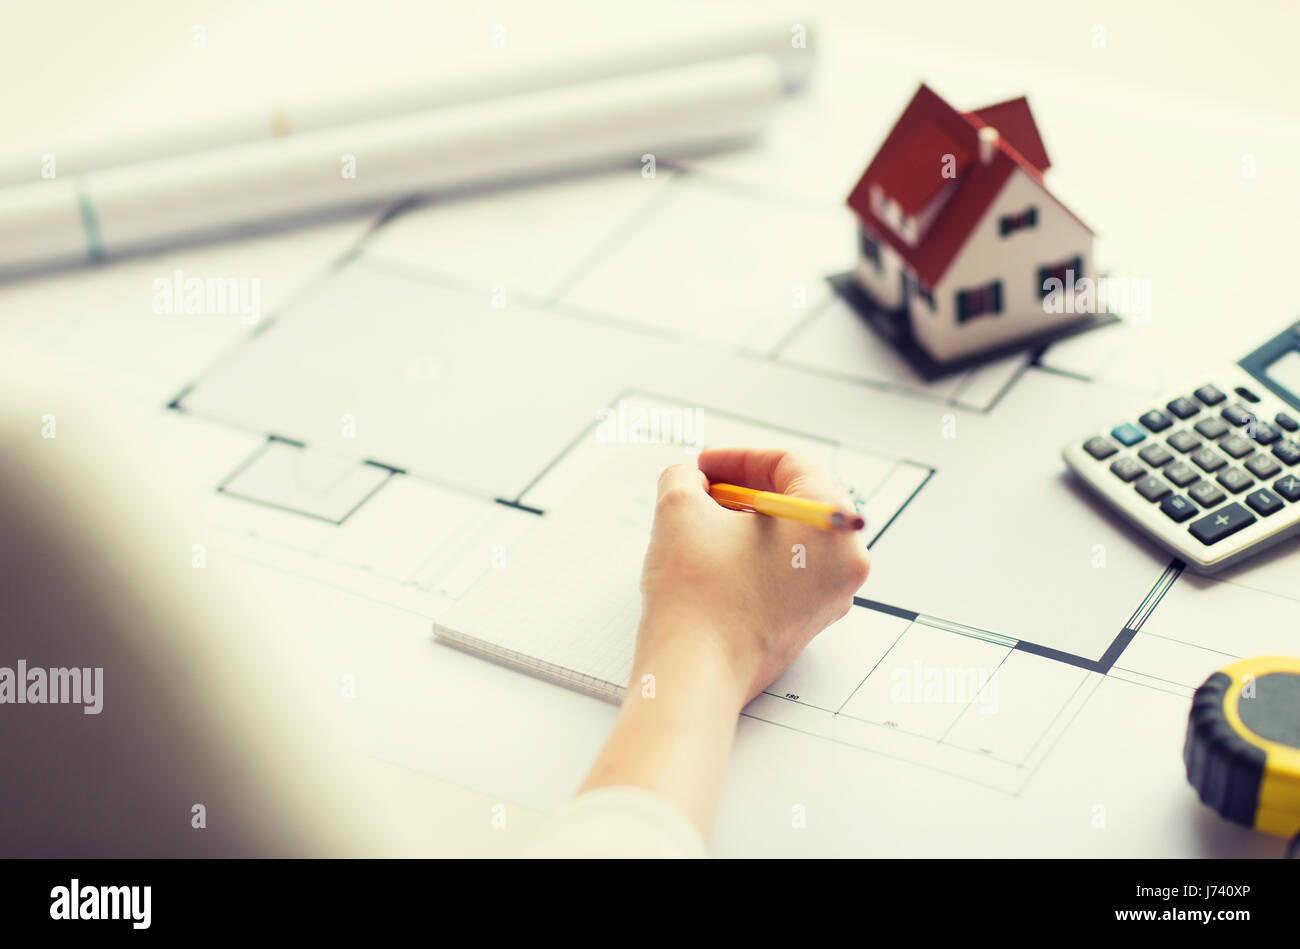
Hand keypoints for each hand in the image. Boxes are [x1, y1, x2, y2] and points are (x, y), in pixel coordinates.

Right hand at [637, 447, 870, 707]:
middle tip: (704, 490)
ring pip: (793, 538)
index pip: (790, 465)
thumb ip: (685, 477)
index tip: (704, 466)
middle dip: (746, 488)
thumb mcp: (679, 508)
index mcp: (831, 523)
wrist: (694, 674)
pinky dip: (757, 555)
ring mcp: (832, 596)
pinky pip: (790, 571)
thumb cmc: (696, 595)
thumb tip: (690, 479)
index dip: (738, 457)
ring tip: (704, 524)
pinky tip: (716, 559)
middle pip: (799, 500)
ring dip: (749, 522)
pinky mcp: (810, 622)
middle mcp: (846, 561)